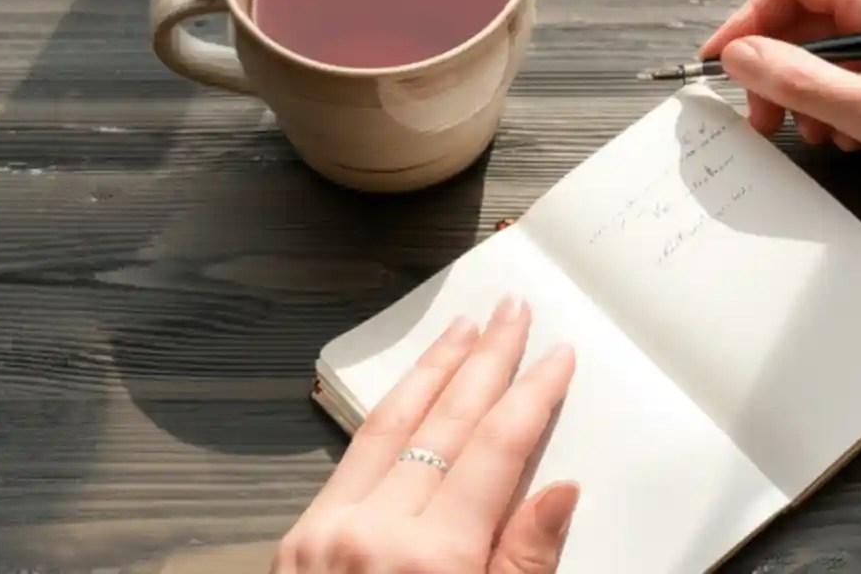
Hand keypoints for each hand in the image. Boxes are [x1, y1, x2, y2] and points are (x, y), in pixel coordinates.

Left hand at [274, 297, 578, 573]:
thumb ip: (523, 563)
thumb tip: (560, 489)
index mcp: (433, 564)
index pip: (496, 452)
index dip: (531, 397)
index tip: (557, 357)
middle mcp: (373, 535)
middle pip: (444, 423)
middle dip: (485, 360)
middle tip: (512, 312)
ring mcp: (328, 532)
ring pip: (390, 424)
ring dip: (433, 369)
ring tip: (463, 326)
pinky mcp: (300, 539)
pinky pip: (353, 454)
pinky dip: (388, 411)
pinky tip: (409, 388)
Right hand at [701, 0, 860, 213]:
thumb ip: (797, 80)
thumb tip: (736, 55)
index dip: (750, 16)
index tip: (726, 65)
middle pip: (805, 16)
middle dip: (775, 67)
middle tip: (763, 120)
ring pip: (826, 49)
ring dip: (805, 92)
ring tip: (813, 136)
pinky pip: (853, 71)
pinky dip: (836, 103)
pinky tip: (847, 138)